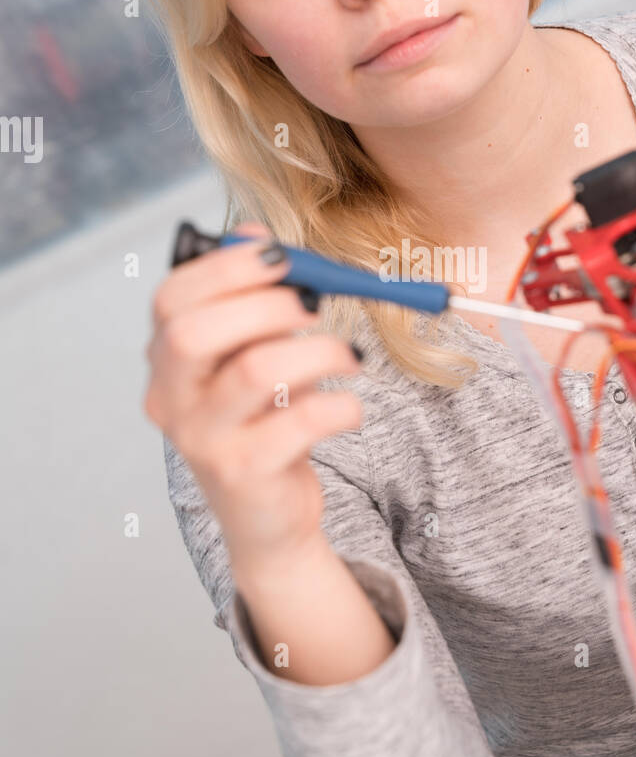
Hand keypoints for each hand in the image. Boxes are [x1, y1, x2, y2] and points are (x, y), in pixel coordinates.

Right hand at [145, 221, 363, 570]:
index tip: (278, 253)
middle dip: (264, 304)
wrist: (269, 520)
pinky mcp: (245, 474)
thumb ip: (252, 302)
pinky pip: (301, 421)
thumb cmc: (265, 423)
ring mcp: (203, 441)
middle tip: (313, 307)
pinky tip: (348, 406)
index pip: (171, 300)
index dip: (225, 268)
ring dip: (317, 350)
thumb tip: (260, 236)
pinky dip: (340, 404)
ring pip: (256, 371)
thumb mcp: (252, 357)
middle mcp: (171, 401)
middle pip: (194, 333)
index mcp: (166, 363)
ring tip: (347, 357)